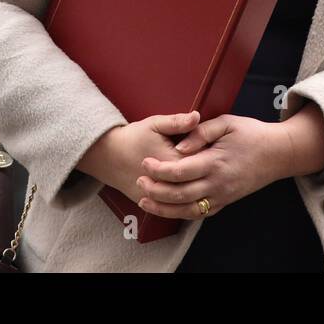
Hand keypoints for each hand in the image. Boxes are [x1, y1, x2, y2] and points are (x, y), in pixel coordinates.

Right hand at [79, 111, 199, 205]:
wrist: (108, 155)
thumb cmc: (134, 137)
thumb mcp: (155, 124)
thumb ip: (177, 122)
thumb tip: (197, 116)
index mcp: (172, 162)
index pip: (202, 163)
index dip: (211, 155)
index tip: (215, 147)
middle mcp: (167, 184)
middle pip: (198, 183)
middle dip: (205, 174)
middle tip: (210, 163)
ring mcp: (159, 197)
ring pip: (187, 199)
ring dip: (197, 190)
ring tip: (200, 176)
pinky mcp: (153, 204)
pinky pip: (174, 208)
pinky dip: (185, 201)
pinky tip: (192, 189)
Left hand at [135, 114, 287, 219]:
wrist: (278, 154)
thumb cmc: (252, 134)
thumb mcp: (227, 122)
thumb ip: (200, 132)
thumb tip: (179, 147)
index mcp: (216, 162)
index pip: (180, 171)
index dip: (158, 169)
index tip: (145, 162)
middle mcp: (218, 183)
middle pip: (179, 194)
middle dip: (154, 191)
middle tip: (139, 181)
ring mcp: (222, 196)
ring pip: (186, 210)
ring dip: (163, 208)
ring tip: (144, 201)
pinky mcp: (225, 202)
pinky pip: (199, 214)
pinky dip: (180, 214)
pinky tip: (167, 208)